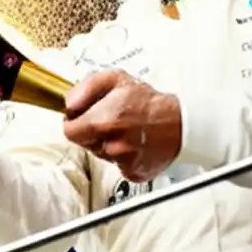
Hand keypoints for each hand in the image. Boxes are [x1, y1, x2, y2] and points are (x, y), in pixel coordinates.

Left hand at [61, 70, 182, 182]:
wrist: (182, 124)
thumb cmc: (150, 102)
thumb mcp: (115, 79)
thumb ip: (85, 87)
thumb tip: (68, 103)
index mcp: (104, 120)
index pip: (69, 131)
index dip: (73, 122)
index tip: (80, 117)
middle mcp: (113, 143)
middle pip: (83, 143)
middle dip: (90, 131)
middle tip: (108, 120)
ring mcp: (123, 161)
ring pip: (100, 153)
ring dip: (106, 143)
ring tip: (125, 129)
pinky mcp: (133, 172)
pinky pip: (116, 165)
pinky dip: (122, 156)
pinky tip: (133, 143)